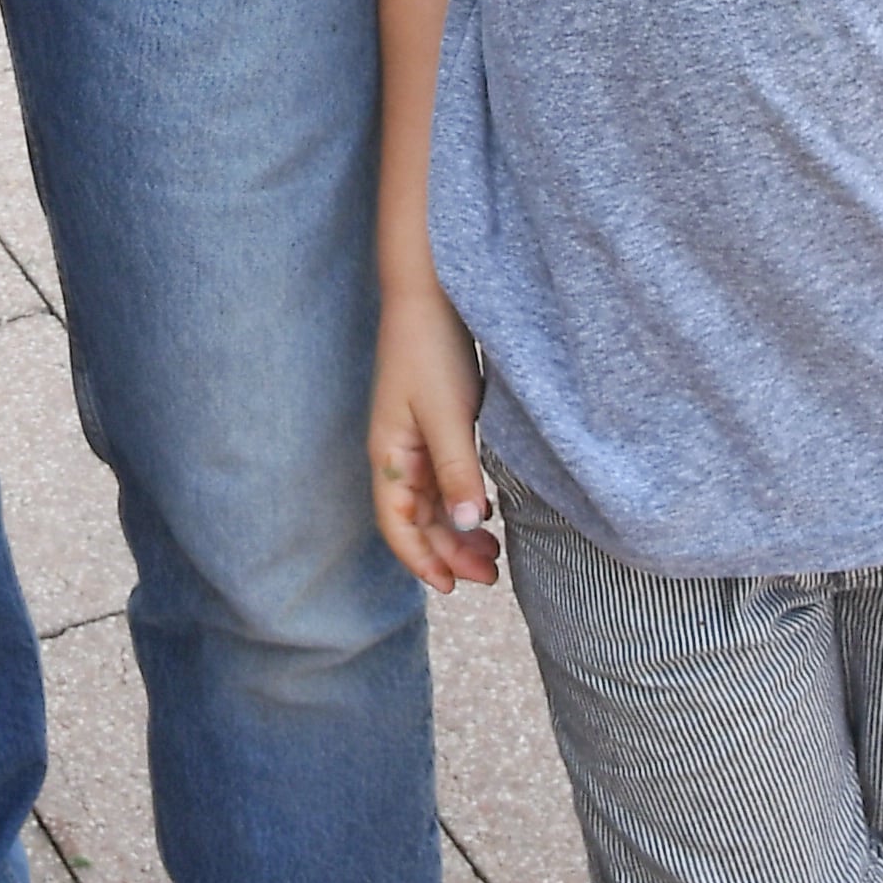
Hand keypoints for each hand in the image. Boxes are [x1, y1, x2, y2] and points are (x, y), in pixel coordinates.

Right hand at [369, 288, 497, 592]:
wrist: (429, 294)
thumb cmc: (430, 350)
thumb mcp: (448, 415)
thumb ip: (457, 471)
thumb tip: (466, 526)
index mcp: (389, 453)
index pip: (397, 523)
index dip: (421, 560)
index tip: (452, 588)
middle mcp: (396, 452)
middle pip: (417, 518)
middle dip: (449, 551)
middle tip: (491, 574)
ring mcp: (413, 438)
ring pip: (432, 501)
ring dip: (457, 530)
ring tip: (493, 550)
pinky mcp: (433, 423)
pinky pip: (443, 478)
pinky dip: (462, 501)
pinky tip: (486, 509)